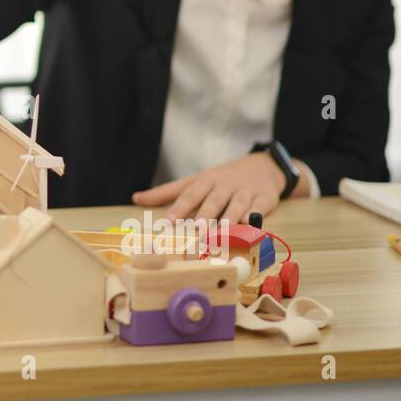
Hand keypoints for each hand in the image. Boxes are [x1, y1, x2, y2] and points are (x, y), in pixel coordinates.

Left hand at [132, 153, 284, 222]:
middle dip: (204, 215)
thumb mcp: (194, 181)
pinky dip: (255, 216)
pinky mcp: (264, 199)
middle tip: (196, 230)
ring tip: (221, 233)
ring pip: (235, 205)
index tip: (167, 223)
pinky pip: (259, 208)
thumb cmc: (221, 179)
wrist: (262, 167)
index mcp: (205, 181)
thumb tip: (136, 198)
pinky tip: (250, 225)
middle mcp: (224, 185)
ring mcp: (244, 192)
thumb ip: (166, 192)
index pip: (189, 194)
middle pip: (212, 201)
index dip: (179, 208)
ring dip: (228, 219)